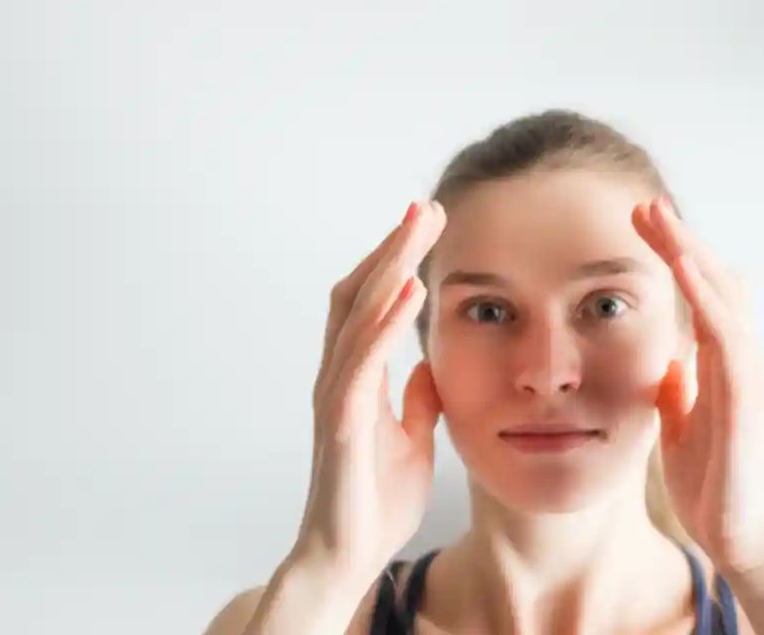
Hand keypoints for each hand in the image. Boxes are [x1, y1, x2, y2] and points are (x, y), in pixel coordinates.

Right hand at [292, 200, 445, 581]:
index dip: (392, 261)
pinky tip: (408, 289)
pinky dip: (384, 320)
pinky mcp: (340, 423)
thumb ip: (415, 400)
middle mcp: (338, 378)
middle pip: (357, 293)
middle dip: (392, 246)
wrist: (348, 558)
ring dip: (388, 265)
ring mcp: (335, 397)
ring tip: (418, 226)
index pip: (368, 304)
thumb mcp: (411, 439)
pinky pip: (361, 360)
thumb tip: (428, 367)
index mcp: (355, 379)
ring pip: (355, 314)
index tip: (426, 224)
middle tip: (426, 206)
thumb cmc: (374, 503)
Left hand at [633, 197, 763, 575]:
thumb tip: (669, 364)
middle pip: (713, 284)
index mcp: (721, 365)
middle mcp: (740, 360)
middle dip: (679, 241)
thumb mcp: (683, 428)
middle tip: (646, 203)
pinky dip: (705, 296)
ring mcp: (748, 375)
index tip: (641, 226)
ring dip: (690, 254)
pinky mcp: (747, 397)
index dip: (674, 259)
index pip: (699, 296)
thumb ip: (679, 393)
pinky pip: (726, 333)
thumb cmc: (715, 485)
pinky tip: (682, 268)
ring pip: (723, 297)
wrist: (742, 538)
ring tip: (660, 218)